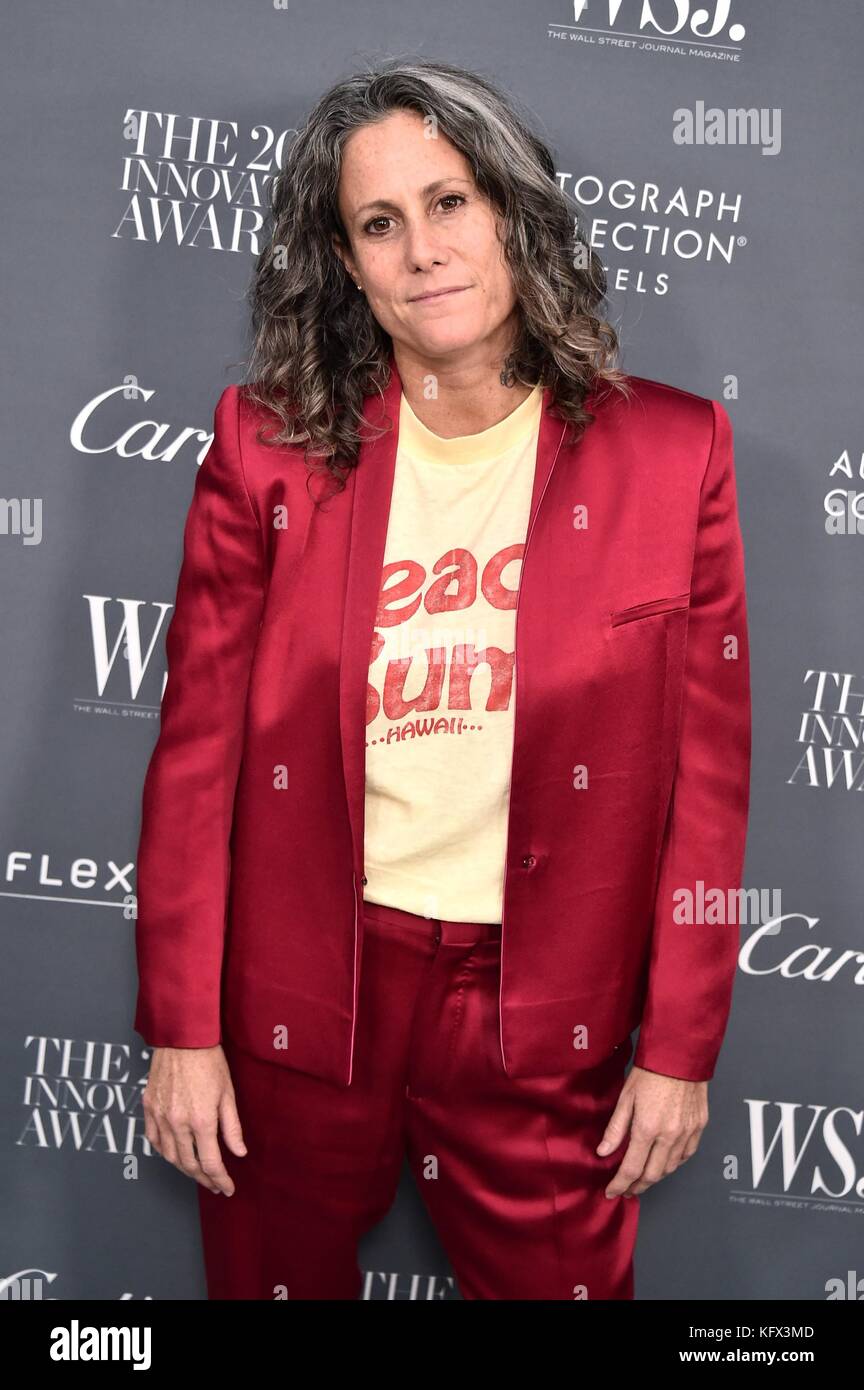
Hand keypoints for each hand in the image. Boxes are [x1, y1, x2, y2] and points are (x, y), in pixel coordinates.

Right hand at [142, 1045, 246, 1194]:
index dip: (220, 1179)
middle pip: (189, 1164)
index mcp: (201, 1120)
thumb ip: (232, 1127)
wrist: (182, 1037)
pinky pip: (154, 1140)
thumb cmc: (209, 1060)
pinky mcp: (148, 1108)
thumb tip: (239, 1153)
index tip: (227, 1188)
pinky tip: (175, 1155)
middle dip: (203, 1179)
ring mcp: (160, 1116)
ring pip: (169, 1156)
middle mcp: (178, 1122)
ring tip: (198, 1173)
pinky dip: (164, 1152)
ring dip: (184, 1169)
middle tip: (215, 1184)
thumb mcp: (228, 1093)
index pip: (210, 1162)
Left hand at [597, 1066, 707, 1197]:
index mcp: (648, 1128)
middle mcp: (670, 1136)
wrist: (681, 1055)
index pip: (632, 1168)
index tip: (612, 1191)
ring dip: (655, 1177)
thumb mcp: (626, 1097)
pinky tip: (665, 1162)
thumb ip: (616, 1129)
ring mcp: (687, 1133)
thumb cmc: (651, 1071)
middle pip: (653, 1174)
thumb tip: (604, 1152)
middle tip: (626, 1189)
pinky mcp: (699, 1127)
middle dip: (637, 1186)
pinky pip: (686, 1154)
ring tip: (643, 1178)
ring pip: (671, 1167)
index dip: (620, 1184)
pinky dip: (674, 1163)